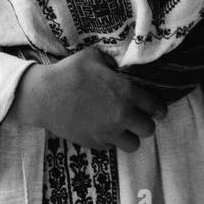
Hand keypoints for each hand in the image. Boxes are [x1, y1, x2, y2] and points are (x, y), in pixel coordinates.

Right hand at [8, 47, 167, 152]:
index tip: (158, 110)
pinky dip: (112, 141)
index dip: (159, 109)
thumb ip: (111, 63)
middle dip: (146, 123)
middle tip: (138, 117)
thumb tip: (118, 69)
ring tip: (123, 127)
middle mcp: (121, 115)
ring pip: (134, 144)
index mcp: (126, 92)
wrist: (44, 96)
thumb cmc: (68, 72)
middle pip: (148, 129)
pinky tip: (104, 130)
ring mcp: (108, 132)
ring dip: (131, 136)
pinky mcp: (94, 143)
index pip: (155, 106)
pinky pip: (112, 148)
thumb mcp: (93, 56)